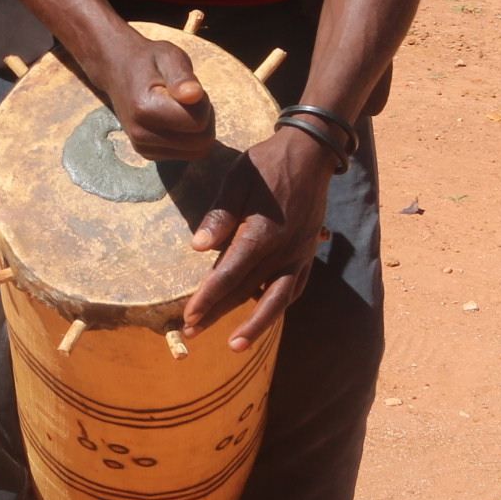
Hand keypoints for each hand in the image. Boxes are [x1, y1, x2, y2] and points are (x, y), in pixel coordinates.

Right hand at [80, 29, 220, 164]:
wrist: (116, 70)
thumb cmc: (148, 60)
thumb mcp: (168, 55)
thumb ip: (182, 75)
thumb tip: (194, 95)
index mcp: (145, 109)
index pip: (199, 122)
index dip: (203, 103)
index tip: (188, 87)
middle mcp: (141, 134)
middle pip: (202, 142)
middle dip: (205, 118)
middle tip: (188, 98)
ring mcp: (143, 147)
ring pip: (198, 151)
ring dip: (198, 129)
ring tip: (180, 107)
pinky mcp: (148, 154)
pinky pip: (188, 154)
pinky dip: (189, 137)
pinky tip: (174, 119)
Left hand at [184, 129, 335, 346]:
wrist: (310, 154)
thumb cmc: (267, 163)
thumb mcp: (238, 179)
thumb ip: (219, 214)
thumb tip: (198, 247)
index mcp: (262, 232)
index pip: (230, 273)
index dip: (208, 297)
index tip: (190, 316)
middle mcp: (283, 250)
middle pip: (247, 291)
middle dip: (219, 314)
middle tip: (191, 332)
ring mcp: (299, 254)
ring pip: (277, 299)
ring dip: (255, 324)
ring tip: (234, 345)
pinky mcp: (308, 253)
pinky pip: (294, 288)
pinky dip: (278, 305)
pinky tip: (263, 316)